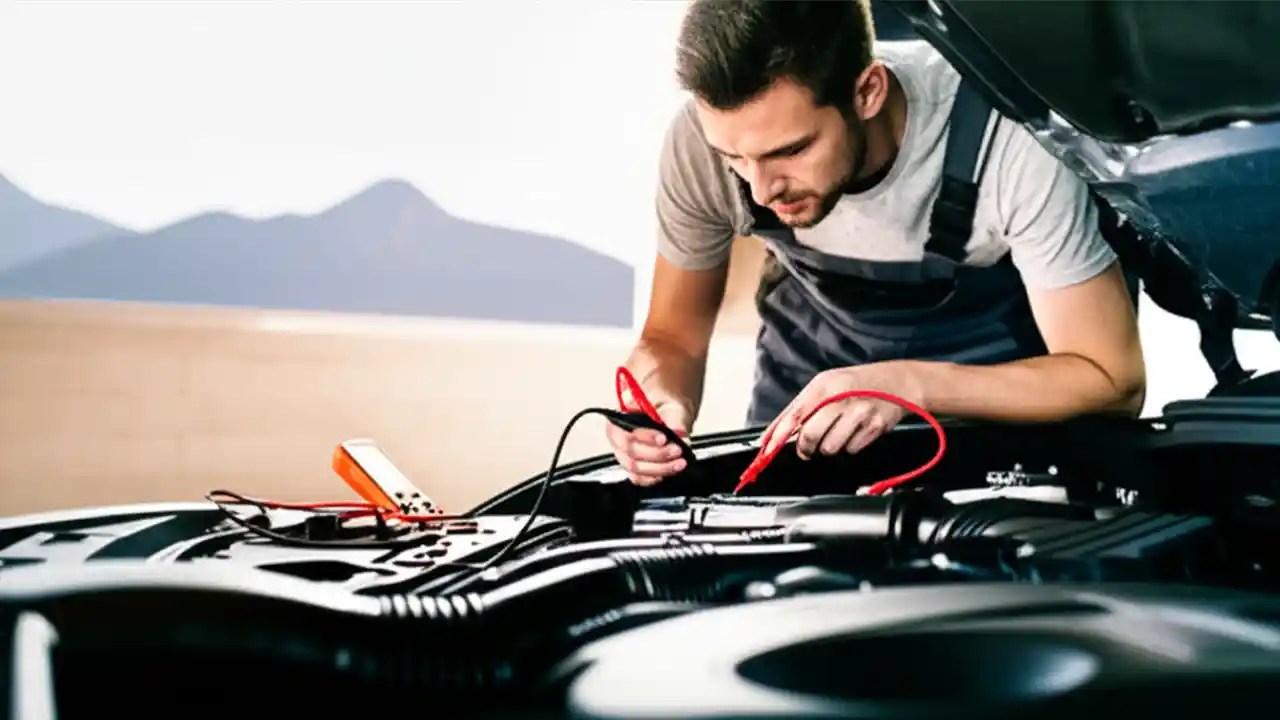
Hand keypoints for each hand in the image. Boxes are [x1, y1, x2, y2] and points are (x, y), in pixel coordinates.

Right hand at [605, 398, 693, 486]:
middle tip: (677, 450)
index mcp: (620, 419)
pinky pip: (639, 479)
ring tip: (679, 462)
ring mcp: (623, 455)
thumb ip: (675, 418)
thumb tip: (679, 432)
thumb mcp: (670, 405)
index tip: (664, 438)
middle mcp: (617, 438)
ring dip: (660, 468)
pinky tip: (670, 470)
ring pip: (635, 468)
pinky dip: (655, 477)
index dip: (646, 437)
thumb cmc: (664, 408)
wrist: (668, 416)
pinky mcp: (632, 468)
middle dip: (657, 454)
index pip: (627, 431)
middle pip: (631, 452)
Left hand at [761, 362, 923, 459]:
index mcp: (825, 385)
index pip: (795, 415)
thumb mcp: (825, 384)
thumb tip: (774, 432)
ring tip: (838, 431)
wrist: (897, 382)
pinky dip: (849, 445)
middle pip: (811, 436)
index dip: (779, 436)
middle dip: (805, 447)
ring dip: (829, 446)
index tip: (767, 450)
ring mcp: (860, 413)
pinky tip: (855, 430)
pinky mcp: (875, 428)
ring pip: (830, 447)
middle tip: (807, 448)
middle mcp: (842, 398)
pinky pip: (851, 449)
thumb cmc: (855, 383)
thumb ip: (800, 407)